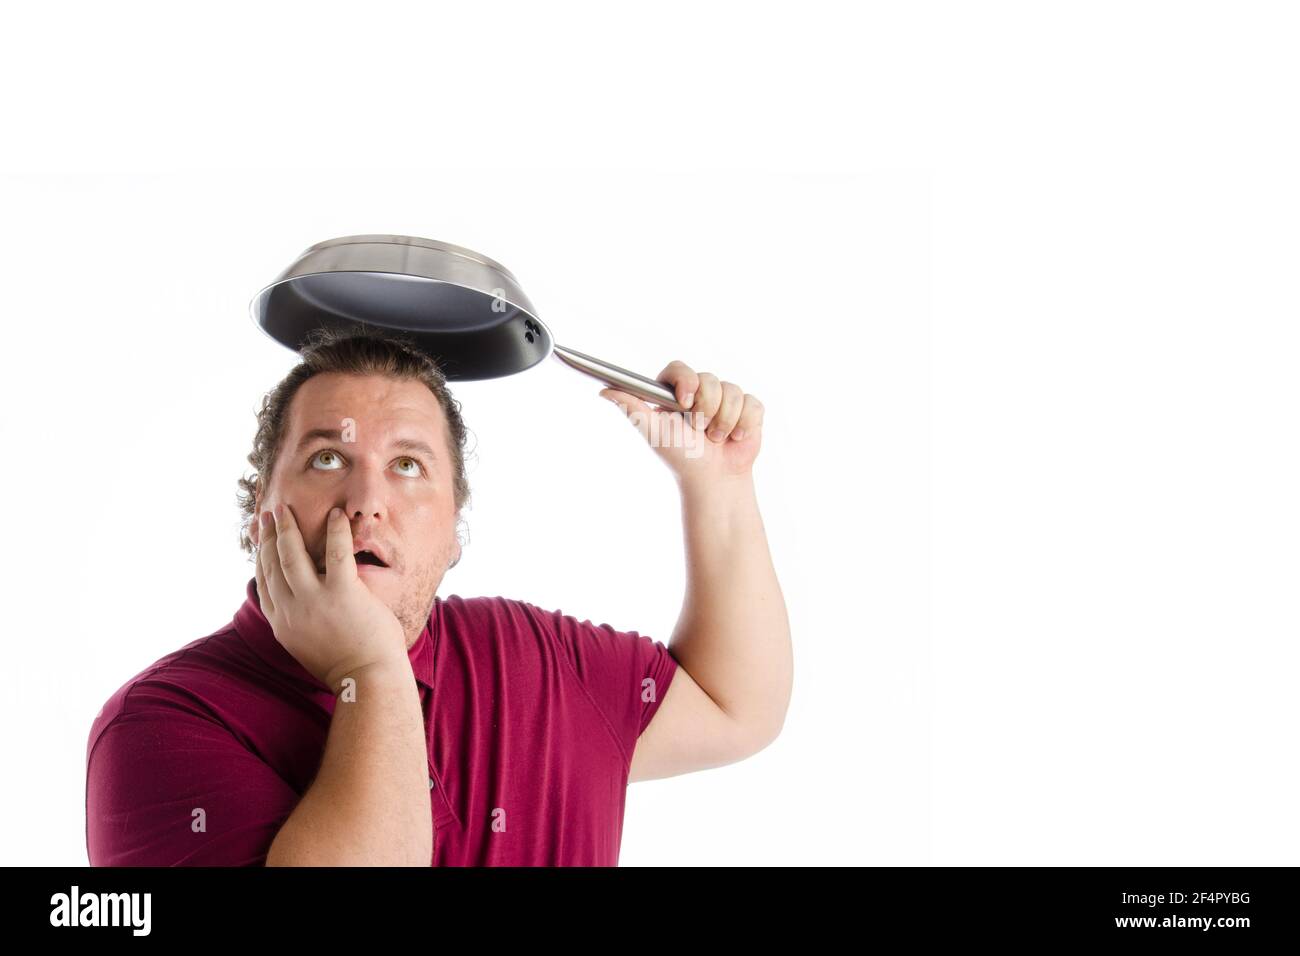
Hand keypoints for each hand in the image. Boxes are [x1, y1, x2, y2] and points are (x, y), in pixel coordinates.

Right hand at [255, 503, 409, 691]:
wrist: (368, 680)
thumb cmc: (345, 665)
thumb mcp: (306, 646)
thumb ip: (297, 623)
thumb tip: (298, 605)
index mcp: (282, 624)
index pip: (264, 582)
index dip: (261, 556)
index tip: (262, 537)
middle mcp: (291, 611)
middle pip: (273, 563)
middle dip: (270, 535)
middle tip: (271, 514)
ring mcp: (314, 601)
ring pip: (292, 554)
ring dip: (288, 528)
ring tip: (288, 510)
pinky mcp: (342, 593)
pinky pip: (336, 552)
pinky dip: (336, 530)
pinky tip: (336, 514)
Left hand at [600, 360, 763, 484]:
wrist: (714, 481)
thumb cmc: (682, 458)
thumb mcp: (654, 432)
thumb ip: (631, 408)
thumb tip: (603, 390)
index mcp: (676, 393)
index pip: (680, 369)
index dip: (685, 381)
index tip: (684, 402)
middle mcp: (701, 391)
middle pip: (709, 379)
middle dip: (706, 409)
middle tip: (700, 430)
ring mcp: (726, 399)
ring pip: (733, 391)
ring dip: (725, 421)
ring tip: (717, 438)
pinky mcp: (748, 409)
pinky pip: (752, 403)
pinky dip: (745, 424)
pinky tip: (736, 438)